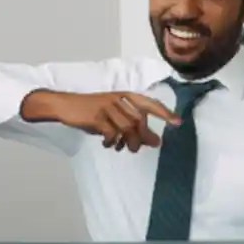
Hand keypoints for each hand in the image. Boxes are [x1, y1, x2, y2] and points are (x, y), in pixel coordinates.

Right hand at [20, 90, 180, 152]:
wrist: (65, 105)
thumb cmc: (92, 111)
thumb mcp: (113, 117)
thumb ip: (133, 127)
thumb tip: (154, 142)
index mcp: (124, 96)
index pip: (149, 103)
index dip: (164, 113)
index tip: (178, 122)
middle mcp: (118, 99)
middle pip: (138, 120)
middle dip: (143, 136)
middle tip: (144, 147)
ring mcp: (106, 107)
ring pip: (126, 128)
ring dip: (128, 142)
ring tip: (123, 147)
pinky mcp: (96, 116)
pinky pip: (111, 133)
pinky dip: (111, 142)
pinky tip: (108, 144)